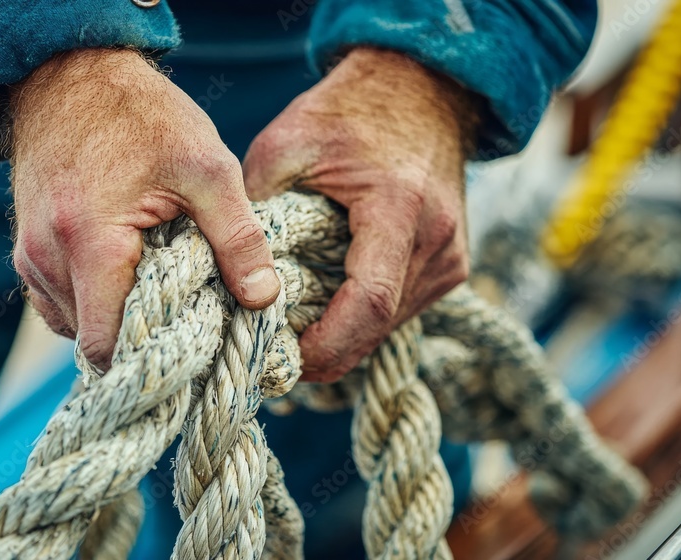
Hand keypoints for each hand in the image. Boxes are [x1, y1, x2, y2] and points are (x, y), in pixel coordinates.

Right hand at [10, 48, 279, 369]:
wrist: (71, 73)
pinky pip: (60, 304)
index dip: (151, 360)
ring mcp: (30, 256)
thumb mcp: (207, 167)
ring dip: (117, 319)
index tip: (191, 349)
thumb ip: (238, 237)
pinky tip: (129, 272)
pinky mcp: (27, 250)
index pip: (106, 347)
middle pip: (93, 342)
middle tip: (185, 311)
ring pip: (75, 326)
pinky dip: (95, 302)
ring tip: (158, 282)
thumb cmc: (143, 116)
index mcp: (89, 243)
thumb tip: (264, 299)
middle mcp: (45, 259)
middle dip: (140, 340)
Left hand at [242, 48, 477, 381]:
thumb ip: (256, 206)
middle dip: (327, 351)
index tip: (284, 361)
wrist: (421, 89)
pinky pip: (402, 307)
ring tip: (294, 331)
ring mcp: (451, 256)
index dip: (326, 346)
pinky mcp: (451, 263)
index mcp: (400, 208)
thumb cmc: (348, 111)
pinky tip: (327, 305)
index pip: (367, 304)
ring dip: (345, 337)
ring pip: (391, 325)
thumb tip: (229, 273)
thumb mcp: (287, 142)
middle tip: (275, 358)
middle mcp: (437, 241)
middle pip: (378, 326)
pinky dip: (363, 316)